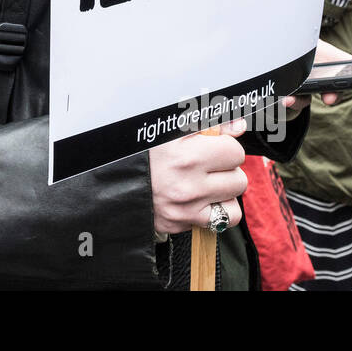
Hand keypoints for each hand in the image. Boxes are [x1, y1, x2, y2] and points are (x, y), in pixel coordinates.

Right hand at [147, 120, 248, 234]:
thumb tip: (239, 126)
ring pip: (233, 208)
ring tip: (206, 184)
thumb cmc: (143, 149)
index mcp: (186, 157)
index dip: (225, 147)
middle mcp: (187, 187)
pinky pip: (216, 224)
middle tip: (208, 165)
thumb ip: (210, 125)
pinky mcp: (179, 225)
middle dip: (227, 172)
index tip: (212, 147)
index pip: (235, 153)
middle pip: (238, 181)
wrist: (113, 175)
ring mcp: (184, 210)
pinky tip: (199, 200)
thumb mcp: (172, 129)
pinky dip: (212, 213)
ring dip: (223, 196)